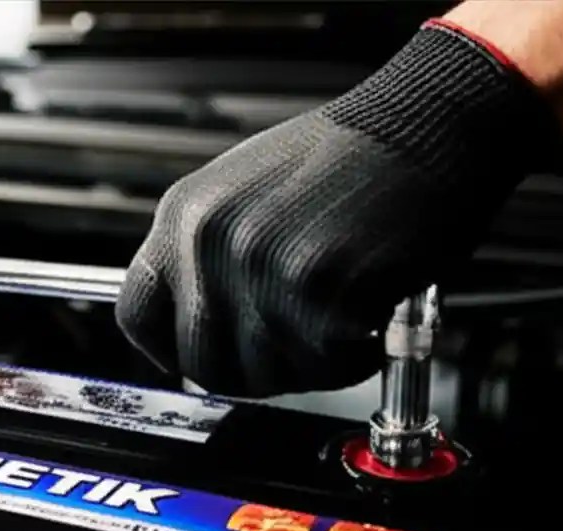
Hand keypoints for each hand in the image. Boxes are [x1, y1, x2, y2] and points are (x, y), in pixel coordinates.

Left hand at [116, 22, 559, 397]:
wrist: (424, 123)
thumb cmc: (349, 156)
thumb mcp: (243, 191)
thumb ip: (207, 256)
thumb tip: (193, 321)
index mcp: (184, 216)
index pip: (137, 315)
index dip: (168, 349)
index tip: (195, 359)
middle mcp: (211, 244)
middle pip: (202, 362)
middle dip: (251, 372)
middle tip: (291, 350)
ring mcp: (262, 271)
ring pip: (267, 375)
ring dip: (307, 366)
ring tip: (337, 321)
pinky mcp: (320, 294)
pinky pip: (325, 367)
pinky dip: (352, 359)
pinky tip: (367, 319)